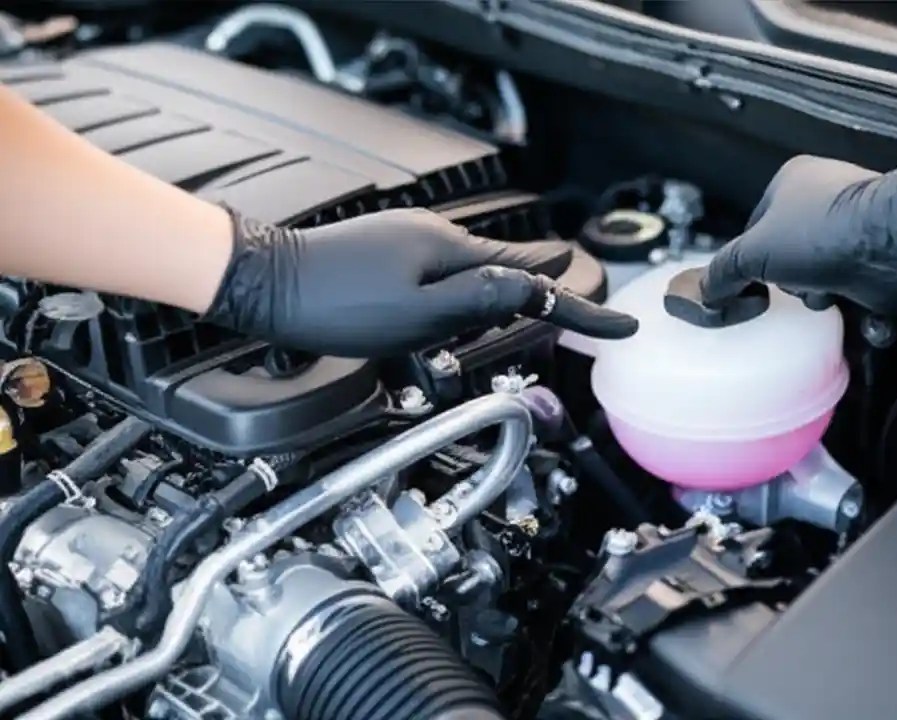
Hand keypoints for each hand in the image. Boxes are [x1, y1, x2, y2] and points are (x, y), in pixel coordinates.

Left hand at [201, 208, 638, 356]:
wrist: (262, 282)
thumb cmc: (333, 304)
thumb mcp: (416, 316)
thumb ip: (479, 301)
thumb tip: (536, 286)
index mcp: (450, 254)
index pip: (533, 281)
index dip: (579, 309)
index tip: (620, 325)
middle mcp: (435, 239)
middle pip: (505, 276)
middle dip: (528, 309)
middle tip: (545, 335)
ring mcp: (409, 243)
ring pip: (469, 281)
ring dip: (479, 313)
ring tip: (460, 346)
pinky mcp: (387, 253)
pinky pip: (438, 280)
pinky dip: (447, 307)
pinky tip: (427, 327)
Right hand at [700, 154, 896, 315]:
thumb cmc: (822, 233)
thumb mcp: (754, 254)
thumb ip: (724, 273)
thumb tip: (706, 294)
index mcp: (792, 182)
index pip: (755, 229)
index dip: (749, 261)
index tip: (750, 286)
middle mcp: (826, 199)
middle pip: (789, 256)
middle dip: (791, 282)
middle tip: (796, 288)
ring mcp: (858, 228)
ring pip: (823, 277)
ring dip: (822, 296)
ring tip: (829, 296)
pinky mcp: (883, 258)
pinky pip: (860, 291)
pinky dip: (860, 309)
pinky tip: (857, 311)